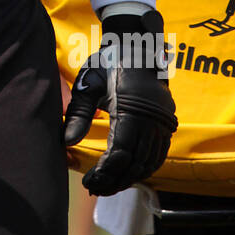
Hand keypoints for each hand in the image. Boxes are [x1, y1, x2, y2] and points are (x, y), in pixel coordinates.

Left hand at [63, 10, 177, 194]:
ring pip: (150, 161)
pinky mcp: (168, 122)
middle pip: (136, 162)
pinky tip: (128, 174)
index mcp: (130, 107)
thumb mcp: (88, 83)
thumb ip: (78, 113)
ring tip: (108, 186)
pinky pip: (159, 153)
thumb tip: (66, 143)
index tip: (90, 181)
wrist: (136, 44)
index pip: (120, 151)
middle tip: (95, 189)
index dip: (106, 172)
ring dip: (130, 177)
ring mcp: (163, 121)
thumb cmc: (107, 63)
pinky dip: (145, 168)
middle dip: (116, 180)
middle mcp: (151, 117)